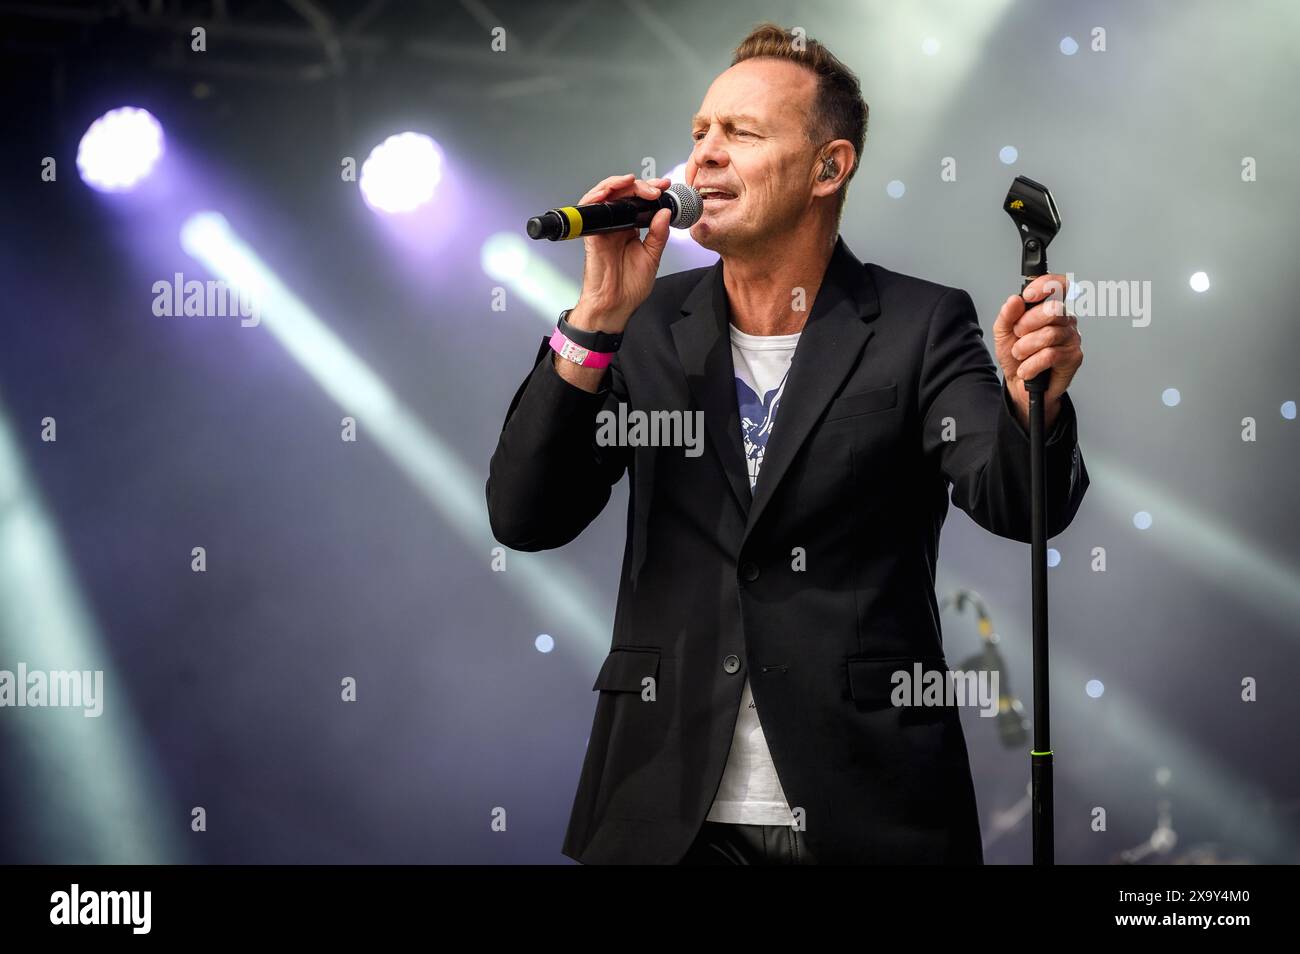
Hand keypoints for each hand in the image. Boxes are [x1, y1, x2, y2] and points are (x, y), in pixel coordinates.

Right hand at [569, 173, 673, 332]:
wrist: (615, 306)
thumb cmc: (629, 288)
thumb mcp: (653, 257)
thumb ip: (659, 234)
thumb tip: (665, 212)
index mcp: (630, 230)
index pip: (638, 202)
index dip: (650, 191)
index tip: (665, 187)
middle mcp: (616, 226)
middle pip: (623, 194)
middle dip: (640, 185)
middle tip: (656, 188)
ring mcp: (603, 228)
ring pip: (606, 195)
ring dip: (620, 184)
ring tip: (636, 183)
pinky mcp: (592, 233)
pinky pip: (590, 207)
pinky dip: (599, 194)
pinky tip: (612, 189)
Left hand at [993, 273, 1083, 430]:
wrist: (1020, 384)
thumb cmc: (1016, 356)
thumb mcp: (1003, 333)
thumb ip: (1007, 315)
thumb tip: (1014, 300)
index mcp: (1049, 308)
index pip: (1059, 285)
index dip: (1047, 285)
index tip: (1029, 295)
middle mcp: (1065, 319)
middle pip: (1053, 310)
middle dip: (1027, 324)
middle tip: (1017, 335)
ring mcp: (1071, 337)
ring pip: (1049, 335)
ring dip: (1026, 348)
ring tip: (1019, 355)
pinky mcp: (1074, 356)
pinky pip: (1051, 355)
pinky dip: (1032, 365)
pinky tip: (1026, 370)